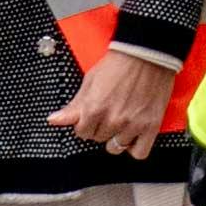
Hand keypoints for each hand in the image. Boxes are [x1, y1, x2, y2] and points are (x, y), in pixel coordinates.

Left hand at [64, 42, 181, 152]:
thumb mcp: (90, 81)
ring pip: (116, 147)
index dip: (85, 123)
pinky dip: (135, 147)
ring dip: (116, 136)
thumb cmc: (118, 63)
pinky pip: (139, 152)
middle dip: (100, 127)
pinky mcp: (150, 126)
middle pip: (98, 138)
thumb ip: (73, 106)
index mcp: (94, 108)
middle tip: (108, 112)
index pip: (82, 132)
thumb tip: (54, 120)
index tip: (92, 116)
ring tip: (121, 121)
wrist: (146, 53)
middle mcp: (113, 119)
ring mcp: (132, 124)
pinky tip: (133, 135)